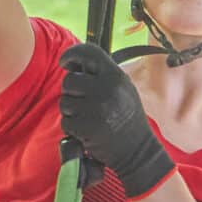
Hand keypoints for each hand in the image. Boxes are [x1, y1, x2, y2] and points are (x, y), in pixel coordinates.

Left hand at [57, 42, 175, 197]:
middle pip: (69, 81)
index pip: (88, 52)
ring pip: (64, 102)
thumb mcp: (122, 89)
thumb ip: (101, 75)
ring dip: (71, 112)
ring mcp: (97, 108)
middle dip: (71, 93)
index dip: (71, 54)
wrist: (137, 150)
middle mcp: (107, 88)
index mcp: (116, 75)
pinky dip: (72, 128)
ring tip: (90, 118)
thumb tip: (74, 64)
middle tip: (85, 104)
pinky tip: (87, 131)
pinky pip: (66, 122)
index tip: (65, 62)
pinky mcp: (87, 127)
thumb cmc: (126, 117)